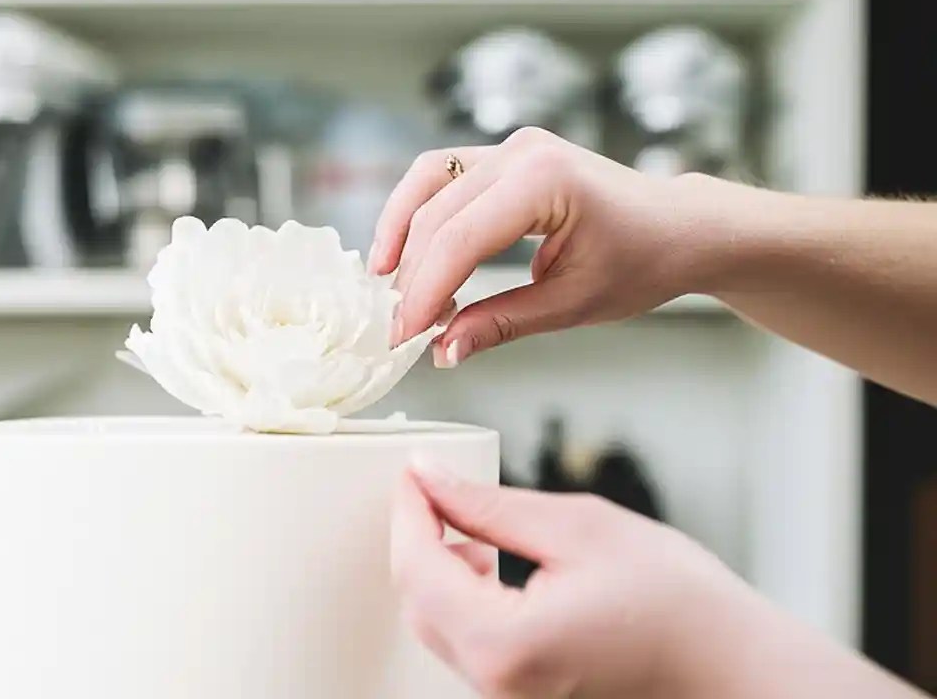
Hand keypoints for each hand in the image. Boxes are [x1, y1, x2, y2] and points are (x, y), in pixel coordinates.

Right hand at [370, 128, 719, 364]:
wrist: (679, 227)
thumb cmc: (642, 260)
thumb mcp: (572, 304)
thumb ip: (502, 323)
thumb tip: (444, 351)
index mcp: (546, 180)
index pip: (460, 240)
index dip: (425, 292)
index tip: (403, 336)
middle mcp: (522, 151)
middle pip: (437, 216)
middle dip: (412, 275)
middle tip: (399, 327)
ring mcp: (511, 147)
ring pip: (428, 185)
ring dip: (401, 236)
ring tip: (389, 286)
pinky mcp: (503, 156)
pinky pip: (442, 177)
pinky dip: (417, 213)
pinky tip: (404, 253)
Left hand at [390, 465, 924, 697]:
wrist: (736, 667)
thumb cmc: (677, 601)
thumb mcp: (576, 528)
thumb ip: (487, 505)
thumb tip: (428, 478)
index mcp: (503, 645)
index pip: (417, 569)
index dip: (409, 510)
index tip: (413, 469)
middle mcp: (495, 684)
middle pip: (417, 602)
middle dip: (418, 539)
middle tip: (435, 487)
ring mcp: (506, 697)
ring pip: (437, 625)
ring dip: (438, 569)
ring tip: (471, 525)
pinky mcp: (521, 695)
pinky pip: (467, 644)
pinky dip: (462, 599)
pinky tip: (490, 564)